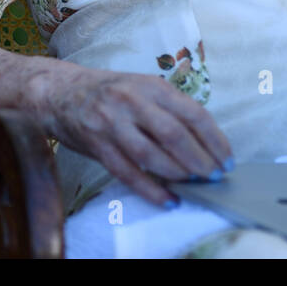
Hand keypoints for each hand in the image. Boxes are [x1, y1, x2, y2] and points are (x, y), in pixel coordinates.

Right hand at [33, 61, 233, 207]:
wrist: (60, 92)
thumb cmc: (110, 92)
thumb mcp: (143, 86)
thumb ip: (169, 108)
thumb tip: (204, 140)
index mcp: (152, 85)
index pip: (193, 113)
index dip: (214, 139)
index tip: (226, 158)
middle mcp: (133, 101)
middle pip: (175, 134)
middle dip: (200, 159)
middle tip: (214, 175)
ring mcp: (113, 123)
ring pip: (152, 154)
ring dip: (178, 173)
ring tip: (194, 184)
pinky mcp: (97, 145)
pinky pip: (128, 173)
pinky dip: (150, 189)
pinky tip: (168, 199)